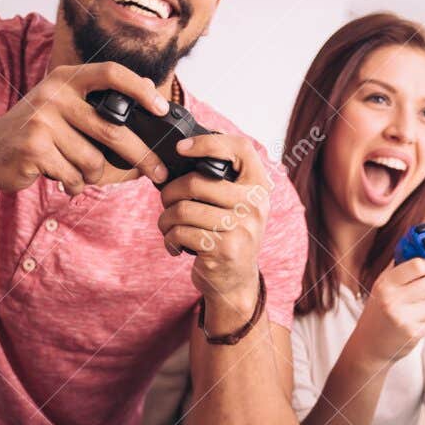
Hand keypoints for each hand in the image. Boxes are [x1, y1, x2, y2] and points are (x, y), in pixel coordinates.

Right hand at [0, 62, 172, 196]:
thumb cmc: (35, 132)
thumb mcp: (63, 107)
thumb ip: (101, 102)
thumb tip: (152, 95)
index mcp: (66, 78)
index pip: (112, 73)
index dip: (141, 89)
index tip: (163, 109)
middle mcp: (54, 93)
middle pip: (113, 131)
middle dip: (142, 157)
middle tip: (158, 172)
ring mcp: (42, 119)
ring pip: (93, 161)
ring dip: (92, 175)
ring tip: (77, 171)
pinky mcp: (34, 147)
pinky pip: (74, 176)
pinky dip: (74, 185)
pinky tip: (61, 179)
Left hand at [158, 133, 275, 332]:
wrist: (236, 281)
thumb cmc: (228, 234)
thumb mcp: (238, 204)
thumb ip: (222, 179)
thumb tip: (181, 151)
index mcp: (259, 186)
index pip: (241, 148)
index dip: (208, 142)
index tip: (181, 148)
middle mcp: (256, 205)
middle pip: (197, 182)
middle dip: (169, 192)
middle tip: (166, 201)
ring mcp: (242, 228)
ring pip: (183, 210)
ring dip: (165, 219)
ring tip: (167, 226)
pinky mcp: (224, 250)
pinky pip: (181, 233)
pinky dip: (169, 239)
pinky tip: (174, 244)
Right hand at [352, 257, 424, 363]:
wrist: (369, 345)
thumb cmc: (378, 313)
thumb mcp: (381, 287)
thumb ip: (399, 269)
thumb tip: (420, 249)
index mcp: (385, 284)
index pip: (417, 265)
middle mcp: (393, 300)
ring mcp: (404, 317)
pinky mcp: (414, 333)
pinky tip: (419, 320)